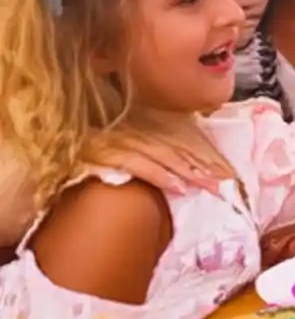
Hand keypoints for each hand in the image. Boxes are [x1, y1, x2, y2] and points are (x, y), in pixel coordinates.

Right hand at [91, 132, 230, 194]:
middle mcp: (129, 133)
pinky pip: (136, 165)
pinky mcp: (102, 154)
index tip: (223, 172)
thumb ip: (141, 159)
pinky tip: (176, 186)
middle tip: (225, 183)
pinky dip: (158, 175)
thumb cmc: (80, 153)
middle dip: (201, 167)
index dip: (200, 158)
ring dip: (186, 171)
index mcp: (136, 132)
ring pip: (160, 156)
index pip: (175, 145)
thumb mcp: (116, 152)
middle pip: (173, 149)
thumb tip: (172, 176)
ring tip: (207, 185)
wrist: (44, 150)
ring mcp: (116, 142)